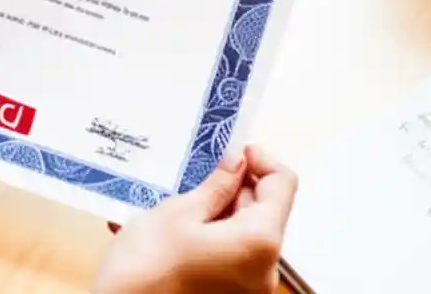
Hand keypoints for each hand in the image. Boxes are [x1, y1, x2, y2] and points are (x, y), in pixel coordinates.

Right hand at [94, 146, 297, 293]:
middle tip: (198, 174)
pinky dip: (207, 237)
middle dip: (234, 188)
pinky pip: (227, 256)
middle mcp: (265, 270)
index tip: (234, 152)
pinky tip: (172, 229)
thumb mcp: (179, 213)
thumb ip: (216, 185)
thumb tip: (236, 164)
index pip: (283, 184)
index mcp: (260, 242)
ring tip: (176, 201)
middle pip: (263, 211)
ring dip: (215, 212)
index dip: (260, 160)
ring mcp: (248, 289)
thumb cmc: (147, 268)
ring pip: (242, 234)